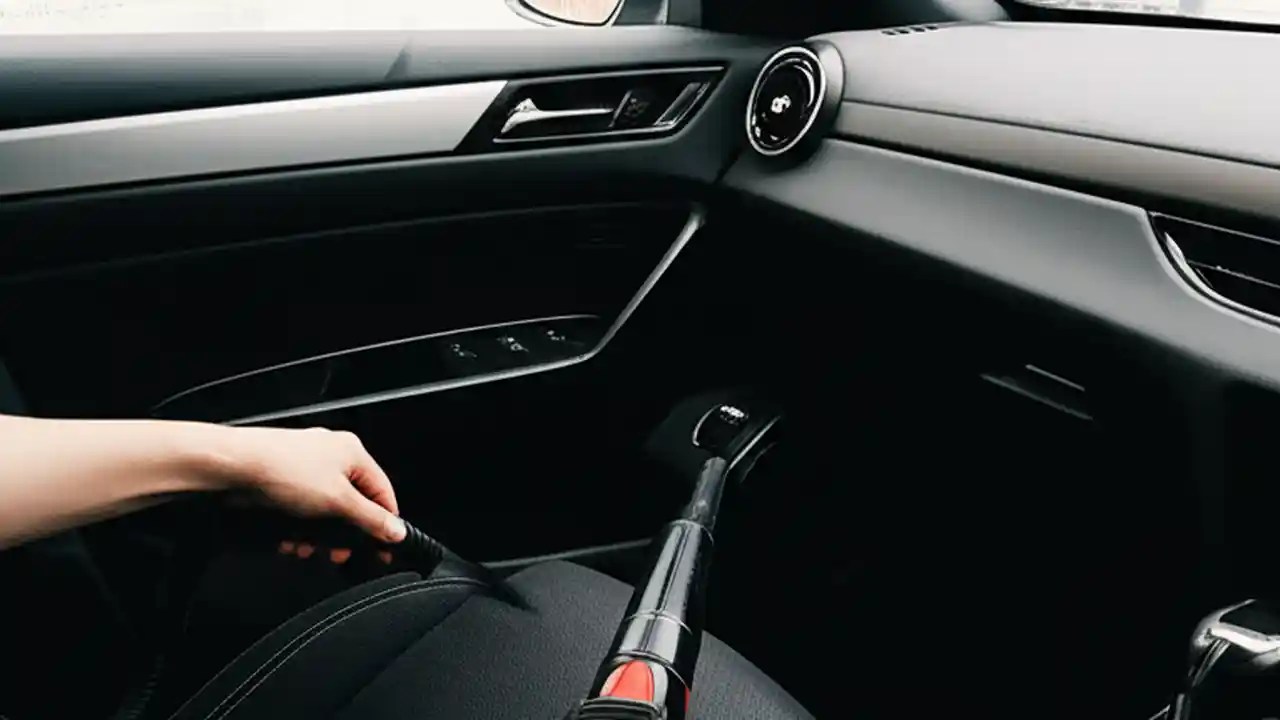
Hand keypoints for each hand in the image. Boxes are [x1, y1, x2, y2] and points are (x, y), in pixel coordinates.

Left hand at [216, 426, 406, 543]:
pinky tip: (289, 541)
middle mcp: (331, 454)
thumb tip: (396, 530)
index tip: (383, 548)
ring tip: (307, 549)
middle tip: (338, 554)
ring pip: (325, 508)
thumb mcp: (338, 502)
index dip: (385, 523)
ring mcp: (306, 464)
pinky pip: (302, 507)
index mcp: (353, 452)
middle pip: (352, 503)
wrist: (233, 465)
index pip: (383, 492)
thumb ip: (370, 519)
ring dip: (318, 534)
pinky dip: (299, 526)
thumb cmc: (283, 470)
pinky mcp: (283, 476)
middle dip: (344, 534)